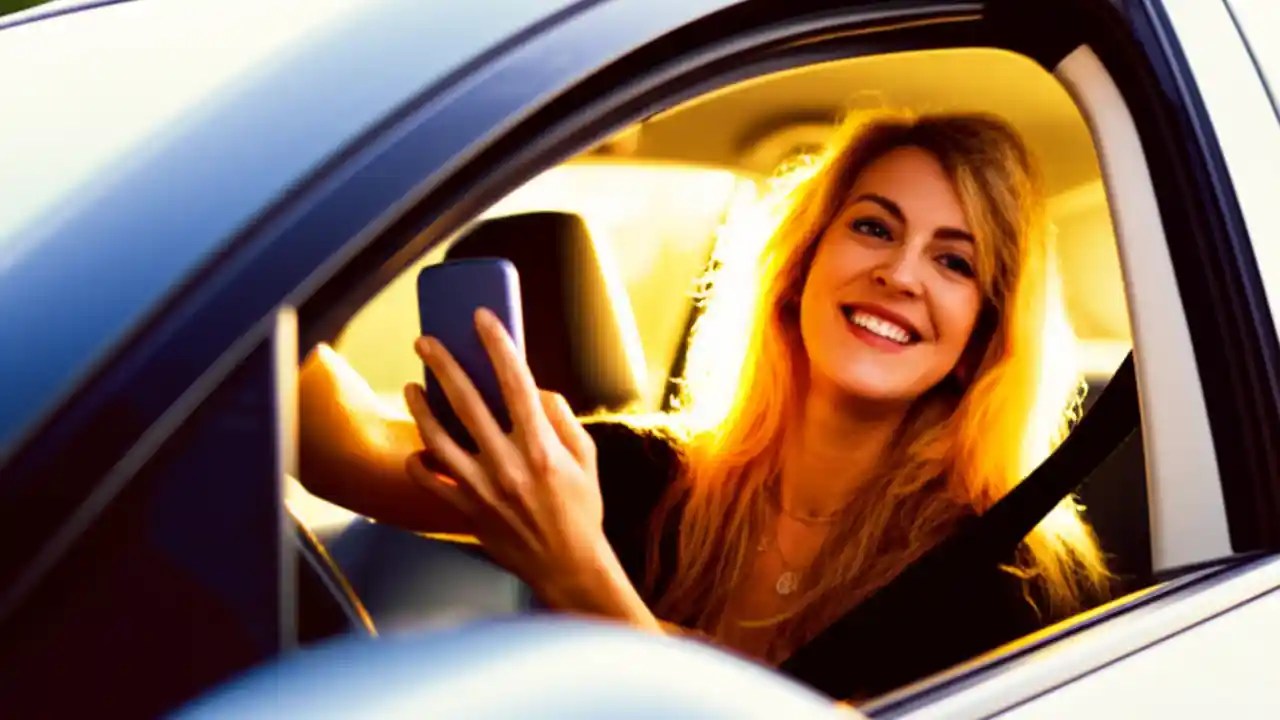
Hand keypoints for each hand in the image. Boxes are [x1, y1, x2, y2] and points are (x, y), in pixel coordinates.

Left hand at [404, 308, 611, 608]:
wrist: (567, 566)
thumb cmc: (581, 508)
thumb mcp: (586, 457)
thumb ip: (560, 418)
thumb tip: (534, 390)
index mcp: (541, 446)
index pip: (515, 381)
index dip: (496, 344)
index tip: (481, 317)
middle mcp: (508, 463)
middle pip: (466, 401)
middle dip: (442, 364)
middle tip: (426, 341)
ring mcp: (482, 488)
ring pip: (437, 438)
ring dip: (421, 407)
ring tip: (412, 387)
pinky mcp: (466, 510)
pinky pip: (430, 480)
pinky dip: (420, 462)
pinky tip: (420, 447)